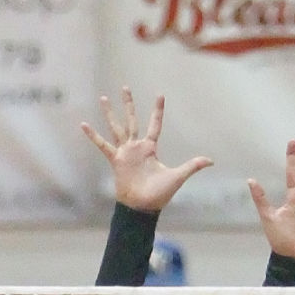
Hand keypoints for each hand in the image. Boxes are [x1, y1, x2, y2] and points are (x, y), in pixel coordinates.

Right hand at [81, 90, 211, 212]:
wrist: (141, 207)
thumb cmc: (159, 195)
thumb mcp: (177, 177)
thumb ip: (192, 166)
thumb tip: (211, 161)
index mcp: (150, 148)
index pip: (155, 124)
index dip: (157, 110)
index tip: (160, 95)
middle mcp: (136, 147)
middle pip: (132, 119)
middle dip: (128, 104)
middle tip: (125, 87)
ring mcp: (124, 152)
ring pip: (116, 127)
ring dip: (110, 113)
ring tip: (104, 98)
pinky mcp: (115, 160)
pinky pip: (103, 145)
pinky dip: (93, 136)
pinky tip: (84, 124)